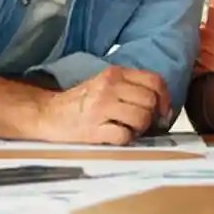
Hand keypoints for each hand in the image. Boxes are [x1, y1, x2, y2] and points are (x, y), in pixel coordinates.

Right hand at [37, 66, 170, 144]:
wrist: (48, 113)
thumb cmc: (81, 102)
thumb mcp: (105, 83)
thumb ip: (130, 87)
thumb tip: (162, 104)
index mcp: (114, 73)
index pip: (154, 80)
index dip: (165, 98)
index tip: (163, 111)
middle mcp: (109, 87)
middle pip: (150, 101)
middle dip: (151, 116)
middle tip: (141, 124)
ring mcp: (101, 107)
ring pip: (141, 117)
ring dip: (139, 129)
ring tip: (127, 130)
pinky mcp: (94, 129)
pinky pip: (124, 136)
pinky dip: (125, 139)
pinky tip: (115, 137)